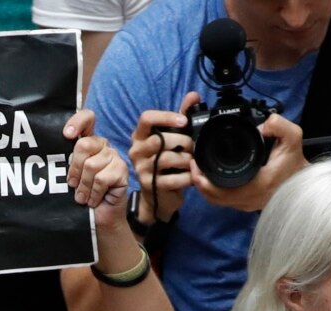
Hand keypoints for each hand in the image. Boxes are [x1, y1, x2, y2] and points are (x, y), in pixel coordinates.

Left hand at [65, 110, 128, 232]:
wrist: (100, 219)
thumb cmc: (84, 197)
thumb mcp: (72, 177)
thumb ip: (69, 162)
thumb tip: (55, 155)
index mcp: (90, 142)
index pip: (87, 119)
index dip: (76, 122)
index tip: (66, 135)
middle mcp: (103, 146)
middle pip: (83, 144)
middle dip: (74, 169)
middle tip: (73, 185)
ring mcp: (115, 157)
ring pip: (91, 166)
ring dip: (84, 187)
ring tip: (83, 197)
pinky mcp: (123, 171)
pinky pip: (101, 179)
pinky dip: (94, 193)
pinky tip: (94, 200)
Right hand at [126, 92, 199, 223]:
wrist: (161, 194)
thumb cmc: (166, 162)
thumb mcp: (173, 137)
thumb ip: (181, 116)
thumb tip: (194, 95)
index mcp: (140, 135)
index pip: (146, 118)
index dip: (166, 117)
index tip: (184, 121)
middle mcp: (136, 150)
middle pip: (159, 139)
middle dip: (182, 142)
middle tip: (193, 147)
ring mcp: (141, 169)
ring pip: (166, 159)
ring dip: (186, 159)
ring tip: (192, 162)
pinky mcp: (149, 185)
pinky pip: (171, 179)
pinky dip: (186, 177)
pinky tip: (191, 176)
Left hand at [190, 113, 307, 212]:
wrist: (304, 180)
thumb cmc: (296, 162)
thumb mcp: (293, 138)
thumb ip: (279, 126)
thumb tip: (263, 124)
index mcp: (257, 185)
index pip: (219, 190)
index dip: (202, 178)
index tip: (196, 161)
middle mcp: (250, 199)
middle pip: (213, 197)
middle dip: (199, 181)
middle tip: (193, 163)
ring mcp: (248, 205)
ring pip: (217, 202)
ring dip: (205, 188)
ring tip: (199, 170)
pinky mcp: (248, 205)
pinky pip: (224, 202)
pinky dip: (214, 192)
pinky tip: (211, 179)